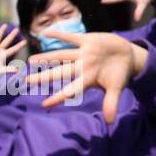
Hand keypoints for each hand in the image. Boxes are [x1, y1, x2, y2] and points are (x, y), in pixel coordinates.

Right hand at [0, 23, 26, 75]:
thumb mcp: (0, 70)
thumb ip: (8, 69)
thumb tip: (18, 70)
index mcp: (3, 55)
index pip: (13, 49)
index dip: (18, 46)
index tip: (25, 42)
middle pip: (7, 41)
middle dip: (12, 35)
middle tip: (17, 29)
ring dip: (1, 31)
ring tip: (5, 25)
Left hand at [26, 29, 148, 123]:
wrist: (129, 56)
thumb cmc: (119, 75)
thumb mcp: (116, 89)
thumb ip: (110, 103)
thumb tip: (109, 122)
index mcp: (87, 80)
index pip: (70, 91)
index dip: (58, 98)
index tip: (44, 105)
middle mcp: (81, 67)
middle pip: (59, 73)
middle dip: (43, 78)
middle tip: (27, 81)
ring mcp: (83, 54)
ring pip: (61, 56)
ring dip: (46, 58)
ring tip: (31, 60)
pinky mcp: (88, 40)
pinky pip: (71, 38)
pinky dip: (60, 35)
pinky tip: (45, 33)